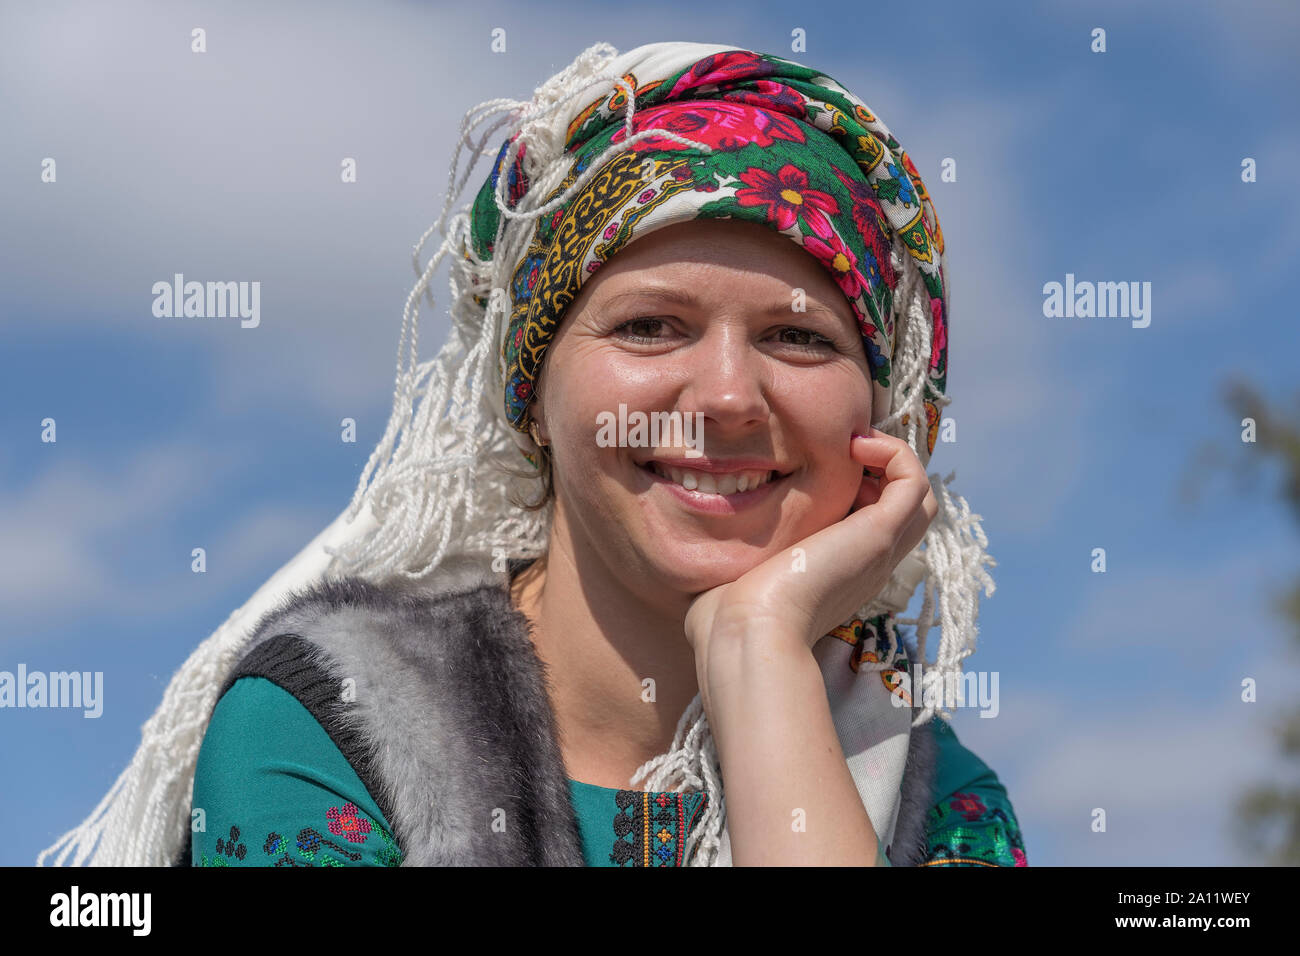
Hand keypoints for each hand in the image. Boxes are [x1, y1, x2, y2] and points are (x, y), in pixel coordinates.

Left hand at [684, 429, 936, 653]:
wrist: (745, 632)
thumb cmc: (726, 616)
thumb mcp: (738, 574)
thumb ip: (733, 552)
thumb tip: (702, 541)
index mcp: (838, 574)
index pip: (870, 524)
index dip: (855, 488)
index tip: (819, 467)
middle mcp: (867, 563)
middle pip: (905, 510)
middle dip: (880, 469)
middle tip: (843, 449)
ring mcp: (878, 550)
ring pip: (919, 496)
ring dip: (893, 458)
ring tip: (853, 444)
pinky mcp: (878, 535)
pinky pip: (914, 482)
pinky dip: (895, 454)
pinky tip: (854, 446)